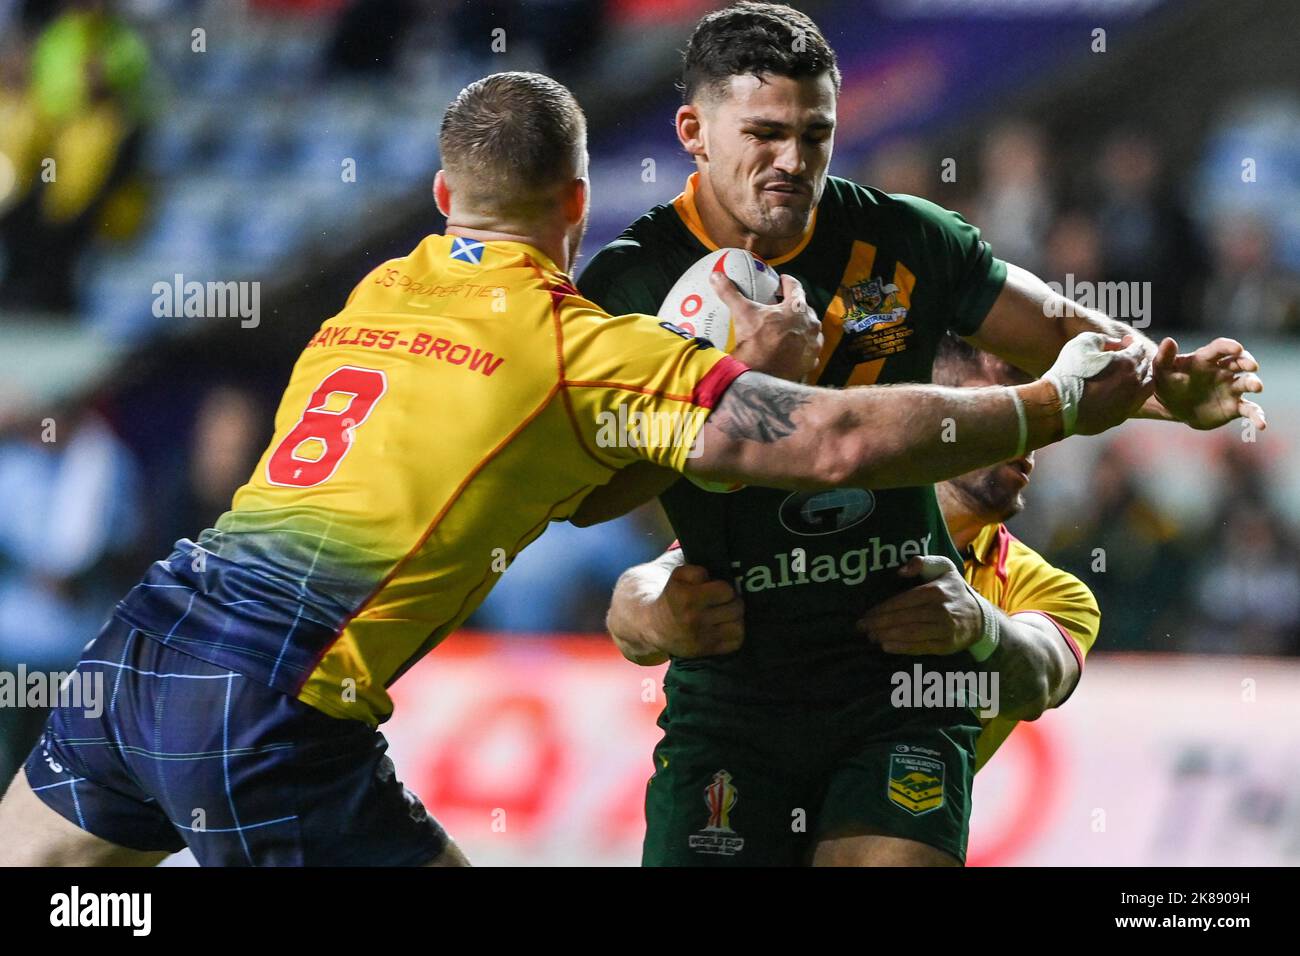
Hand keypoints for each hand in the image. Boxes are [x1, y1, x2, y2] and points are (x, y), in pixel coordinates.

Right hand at [645, 562, 744, 658]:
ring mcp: (700, 638)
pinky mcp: (704, 651)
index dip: (724, 587)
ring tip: (726, 614)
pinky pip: (735, 642)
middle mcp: (693, 619)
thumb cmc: (670, 594)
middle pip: (736, 608)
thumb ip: (697, 569)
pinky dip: (735, 633)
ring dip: (736, 618)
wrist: (650, 623)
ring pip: (738, 627)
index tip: (717, 588)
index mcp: (687, 597)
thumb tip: (717, 573)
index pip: (726, 590)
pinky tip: (725, 627)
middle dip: (732, 601)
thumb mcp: (678, 574)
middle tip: (725, 601)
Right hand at [712, 270, 822, 381]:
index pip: (795, 287)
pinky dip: (801, 348)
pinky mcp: (810, 362)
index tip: (782, 282)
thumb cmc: (756, 342)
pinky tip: (791, 349)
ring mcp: (812, 344)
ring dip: (800, 328)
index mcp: (797, 308)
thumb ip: (730, 292)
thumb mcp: (742, 313)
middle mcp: (810, 325)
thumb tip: (716, 276)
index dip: (787, 283)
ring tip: (786, 330)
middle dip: (794, 308)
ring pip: (809, 330)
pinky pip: (808, 351)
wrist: (761, 375)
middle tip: (780, 309)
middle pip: (804, 309)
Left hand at [856, 555, 981, 654]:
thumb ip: (922, 562)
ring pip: (910, 633)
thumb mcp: (943, 567)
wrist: (979, 617)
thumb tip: (901, 571)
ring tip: (871, 636)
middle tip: (862, 627)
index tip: (866, 614)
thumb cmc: (954, 590)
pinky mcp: (946, 645)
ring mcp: (944, 630)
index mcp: (936, 591)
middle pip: (904, 618)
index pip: (904, 601)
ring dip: (887, 636)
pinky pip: (920, 647)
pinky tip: (886, 646)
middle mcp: (941, 611)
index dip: (883, 608)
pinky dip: (902, 647)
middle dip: (880, 623)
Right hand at [1058, 332, 1156, 435]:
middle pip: (1145, 367)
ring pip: (1147, 386)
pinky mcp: (1122, 416)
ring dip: (1141, 378)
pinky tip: (1122, 392)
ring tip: (1129, 376)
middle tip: (1126, 358)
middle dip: (1137, 359)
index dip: (1132, 343)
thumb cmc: (1068, 373)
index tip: (1124, 343)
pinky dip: (1134, 394)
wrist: (1058, 406)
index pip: (1139, 348)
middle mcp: (1134, 382)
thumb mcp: (1082, 343)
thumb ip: (1103, 338)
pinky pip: (1136, 403)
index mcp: (1126, 362)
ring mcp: (1130, 401)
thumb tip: (1114, 343)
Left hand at [1150, 336, 1265, 430]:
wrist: (1172, 407)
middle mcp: (1223, 371)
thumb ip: (1164, 357)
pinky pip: (1249, 410)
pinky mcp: (1234, 406)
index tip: (1237, 348)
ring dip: (1254, 384)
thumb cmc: (1167, 383)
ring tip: (1257, 387)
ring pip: (1247, 383)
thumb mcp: (1161, 370)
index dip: (1230, 346)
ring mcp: (1230, 388)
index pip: (1221, 348)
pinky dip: (1257, 416)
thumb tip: (1168, 340)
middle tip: (1252, 366)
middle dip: (1247, 362)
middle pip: (1240, 362)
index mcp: (1206, 359)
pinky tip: (1261, 424)